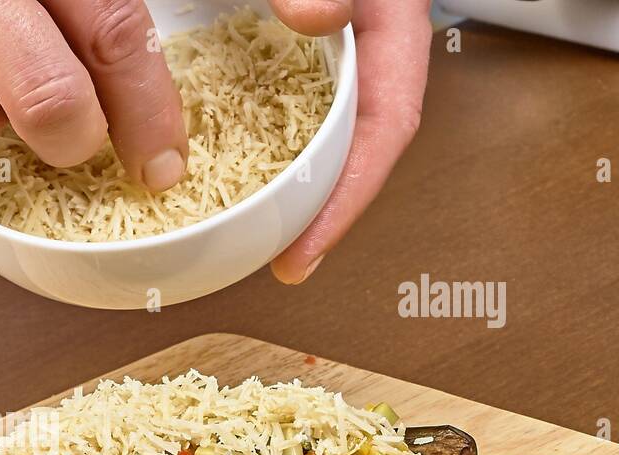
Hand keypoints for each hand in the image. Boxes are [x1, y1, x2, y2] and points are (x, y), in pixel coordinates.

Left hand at [267, 0, 432, 283]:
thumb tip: (311, 17)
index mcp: (390, 26)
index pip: (384, 129)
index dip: (347, 200)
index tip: (305, 254)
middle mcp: (362, 48)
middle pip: (354, 147)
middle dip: (323, 213)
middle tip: (284, 265)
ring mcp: (326, 52)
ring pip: (318, 133)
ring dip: (293, 189)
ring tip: (258, 240)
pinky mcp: (285, 50)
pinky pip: (279, 110)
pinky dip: (258, 149)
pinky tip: (228, 176)